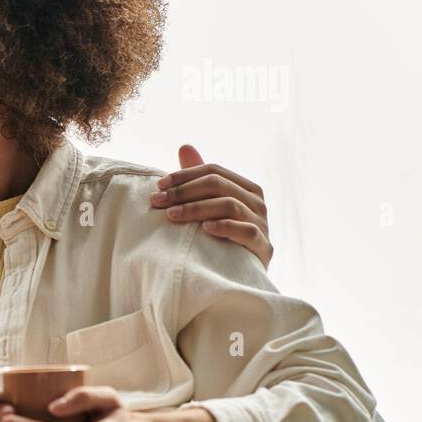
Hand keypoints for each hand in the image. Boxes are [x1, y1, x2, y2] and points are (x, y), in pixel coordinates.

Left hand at [151, 144, 272, 267]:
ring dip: (196, 208)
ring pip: (229, 206)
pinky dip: (224, 228)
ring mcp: (263, 224)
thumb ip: (199, 179)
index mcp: (245, 188)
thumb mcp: (208, 206)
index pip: (214, 171)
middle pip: (219, 186)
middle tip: (157, 202)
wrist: (239, 276)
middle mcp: (257, 202)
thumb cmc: (220, 237)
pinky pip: (246, 232)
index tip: (158, 186)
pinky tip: (204, 229)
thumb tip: (185, 146)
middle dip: (184, 191)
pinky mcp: (264, 247)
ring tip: (172, 215)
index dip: (184, 176)